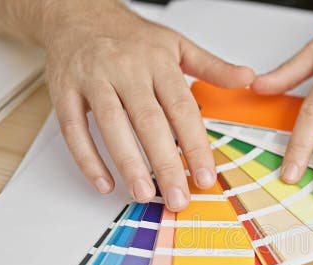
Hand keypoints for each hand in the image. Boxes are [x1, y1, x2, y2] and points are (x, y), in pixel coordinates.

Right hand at [43, 1, 253, 210]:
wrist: (77, 12)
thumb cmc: (130, 37)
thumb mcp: (177, 44)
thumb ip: (213, 66)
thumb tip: (248, 77)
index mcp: (158, 61)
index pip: (182, 109)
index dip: (195, 146)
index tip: (205, 177)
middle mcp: (126, 69)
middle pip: (149, 122)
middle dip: (165, 164)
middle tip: (178, 198)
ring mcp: (93, 79)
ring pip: (111, 125)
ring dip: (128, 163)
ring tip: (144, 194)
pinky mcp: (64, 90)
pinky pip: (74, 129)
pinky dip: (87, 159)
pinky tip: (105, 183)